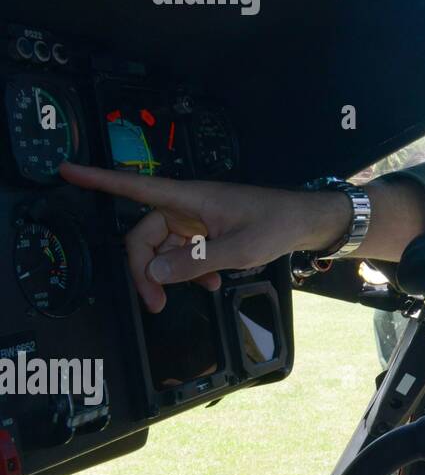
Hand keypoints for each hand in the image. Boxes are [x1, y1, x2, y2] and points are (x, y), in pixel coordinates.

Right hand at [58, 162, 347, 312]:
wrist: (308, 222)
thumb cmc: (277, 225)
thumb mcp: (239, 249)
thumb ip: (195, 262)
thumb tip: (154, 270)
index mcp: (189, 198)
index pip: (135, 186)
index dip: (99, 180)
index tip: (65, 170)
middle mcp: (187, 206)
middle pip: (144, 235)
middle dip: (144, 269)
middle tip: (155, 304)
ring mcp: (197, 219)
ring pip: (163, 248)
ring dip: (171, 274)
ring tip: (196, 293)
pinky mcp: (207, 231)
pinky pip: (184, 252)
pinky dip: (190, 271)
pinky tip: (210, 285)